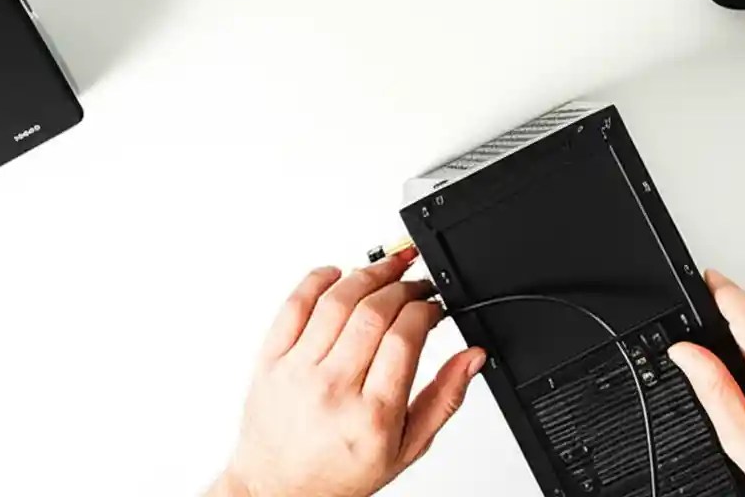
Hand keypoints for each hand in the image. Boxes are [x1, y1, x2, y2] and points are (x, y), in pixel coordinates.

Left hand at [208, 251, 485, 496]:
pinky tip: (338, 274)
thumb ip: (444, 398)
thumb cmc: (340, 472)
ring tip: (387, 269)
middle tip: (417, 286)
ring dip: (368, 273)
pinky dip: (318, 279)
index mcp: (372, 414)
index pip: (405, 338)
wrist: (279, 489)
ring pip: (337, 300)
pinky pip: (293, 305)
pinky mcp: (271, 360)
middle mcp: (333, 388)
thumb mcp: (406, 448)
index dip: (426, 309)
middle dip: (403, 286)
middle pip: (374, 312)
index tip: (435, 306)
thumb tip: (474, 357)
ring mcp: (297, 371)